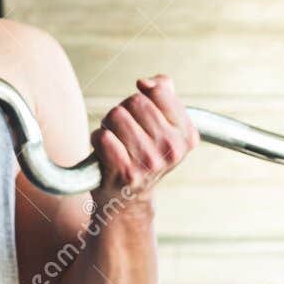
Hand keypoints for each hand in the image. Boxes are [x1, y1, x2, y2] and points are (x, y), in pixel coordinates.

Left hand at [91, 75, 197, 212]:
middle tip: (124, 132)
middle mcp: (171, 149)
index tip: (140, 113)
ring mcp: (149, 162)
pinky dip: (97, 140)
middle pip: (135, 101)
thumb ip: (163, 93)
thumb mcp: (163, 126)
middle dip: (123, 111)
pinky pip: (103, 137)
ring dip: (108, 125)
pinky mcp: (126, 173)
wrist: (126, 200)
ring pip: (116, 115)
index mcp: (186, 136)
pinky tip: (104, 152)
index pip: (160, 91)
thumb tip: (145, 83)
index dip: (144, 95)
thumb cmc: (142, 155)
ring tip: (114, 141)